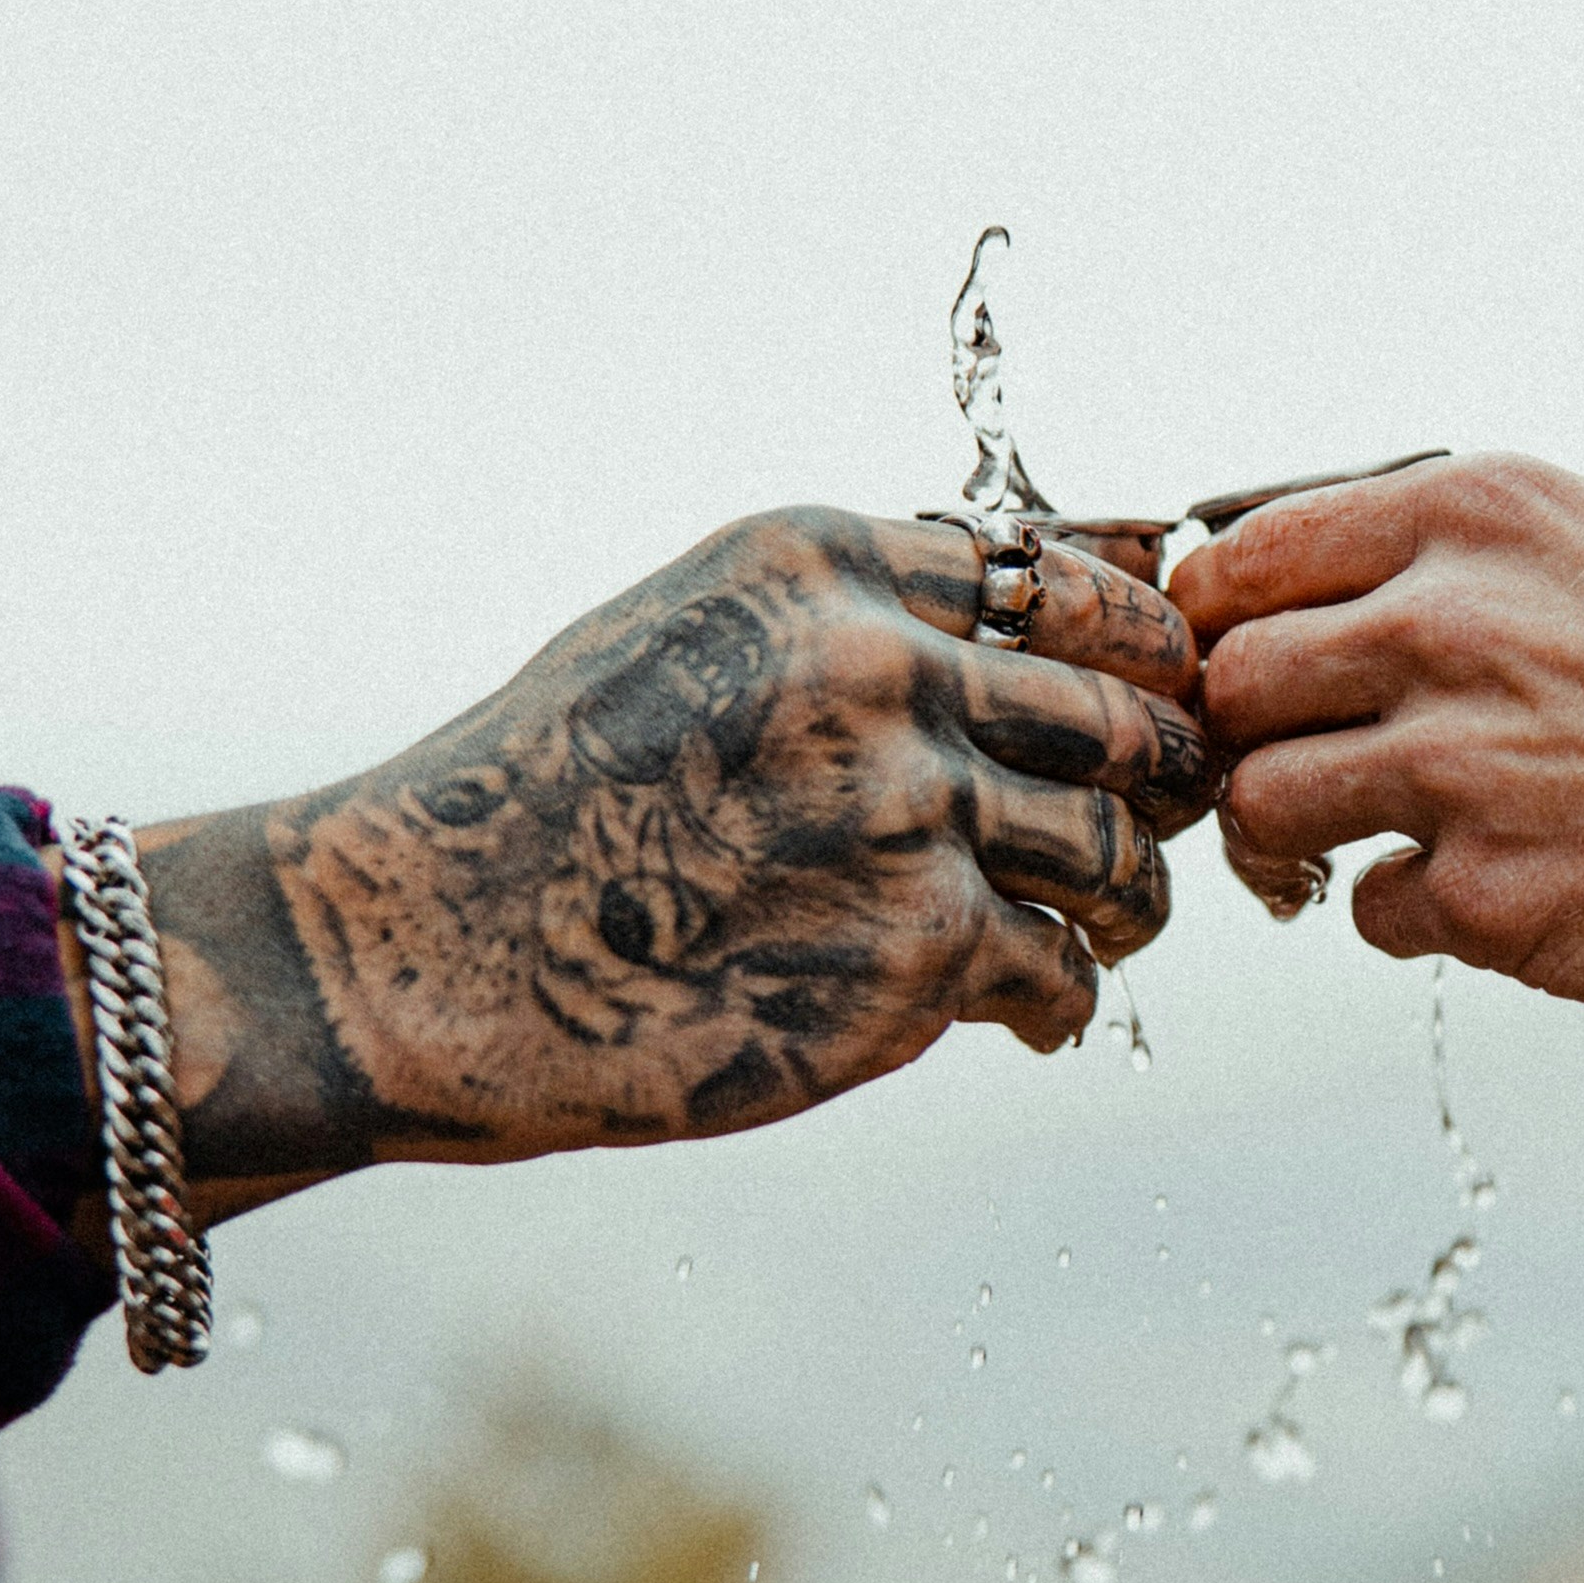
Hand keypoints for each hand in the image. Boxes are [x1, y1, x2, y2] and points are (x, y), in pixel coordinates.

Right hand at [86, 512, 1212, 1200]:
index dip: (1142, 648)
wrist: (418, 947)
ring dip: (1136, 900)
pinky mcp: (913, 952)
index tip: (1158, 693)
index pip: (1068, 581)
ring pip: (1120, 852)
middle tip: (1161, 817)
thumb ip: (854, 616)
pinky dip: (1065, 1000)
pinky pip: (1062, 970)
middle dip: (1164, 774)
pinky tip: (1037, 1016)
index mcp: (822, 566)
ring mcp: (905, 811)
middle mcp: (878, 668)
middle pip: (1125, 712)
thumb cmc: (550, 796)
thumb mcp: (690, 635)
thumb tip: (1050, 605)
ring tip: (1114, 926)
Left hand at [1172, 456, 1583, 1015]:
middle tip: (1306, 765)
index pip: (1239, 562)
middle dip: (1252, 737)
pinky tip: (1504, 887)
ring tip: (1387, 837)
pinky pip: (1369, 912)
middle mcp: (1449, 624)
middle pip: (1232, 687)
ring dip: (1304, 838)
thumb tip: (1317, 585)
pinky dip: (1415, 912)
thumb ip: (1455, 550)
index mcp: (1472, 515)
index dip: (1222, 628)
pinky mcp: (1491, 896)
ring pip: (1263, 809)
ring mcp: (1459, 766)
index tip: (1249, 668)